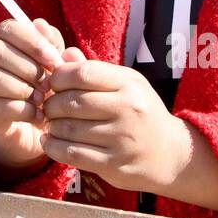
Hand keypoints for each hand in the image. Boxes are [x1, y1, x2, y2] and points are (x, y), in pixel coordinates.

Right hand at [0, 17, 69, 168]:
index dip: (31, 40)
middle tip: (49, 83)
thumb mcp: (56, 67)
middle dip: (28, 67)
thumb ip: (53, 45)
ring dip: (22, 88)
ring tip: (42, 100)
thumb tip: (40, 24)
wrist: (39, 130)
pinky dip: (23, 110)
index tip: (53, 59)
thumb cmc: (47, 90)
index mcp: (5, 43)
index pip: (7, 28)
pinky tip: (39, 116)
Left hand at [40, 57, 185, 193]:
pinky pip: (73, 154)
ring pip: (68, 128)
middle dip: (51, 103)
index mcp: (129, 83)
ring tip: (50, 123)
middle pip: (71, 101)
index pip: (82, 73)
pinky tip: (49, 142)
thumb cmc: (140, 112)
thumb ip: (93, 70)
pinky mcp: (114, 163)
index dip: (59, 77)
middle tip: (47, 106)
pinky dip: (54, 147)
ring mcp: (122, 138)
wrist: (170, 155)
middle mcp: (128, 109)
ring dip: (51, 126)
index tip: (53, 84)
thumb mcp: (125, 85)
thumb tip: (63, 54)